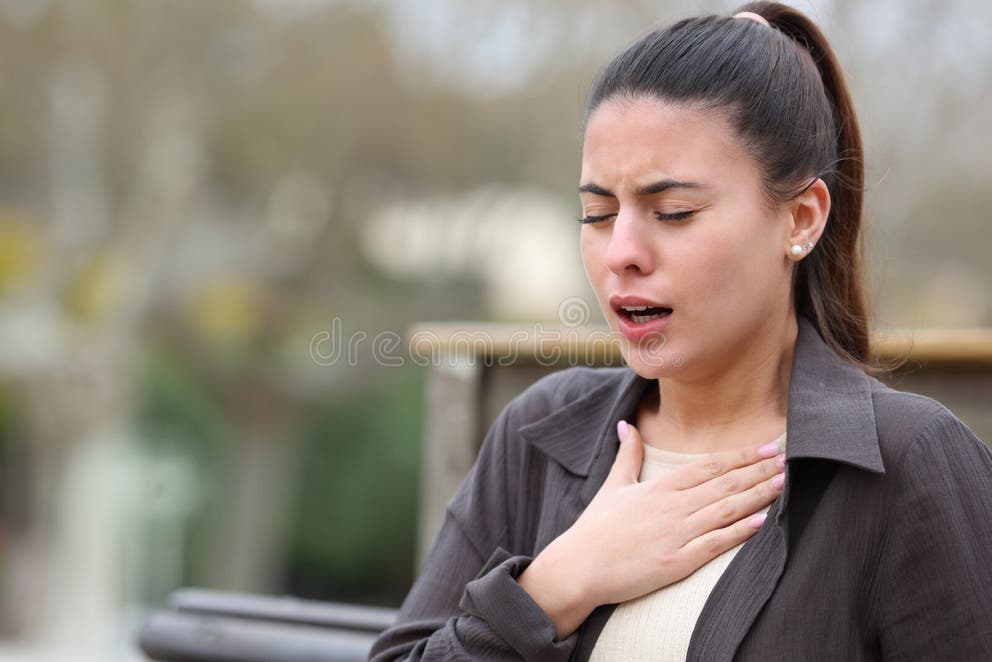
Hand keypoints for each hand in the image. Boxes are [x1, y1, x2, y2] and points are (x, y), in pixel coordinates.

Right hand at [517, 420, 784, 638]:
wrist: (579, 567)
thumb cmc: (595, 528)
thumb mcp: (612, 485)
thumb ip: (627, 455)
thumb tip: (625, 424)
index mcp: (659, 487)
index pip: (709, 466)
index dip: (740, 456)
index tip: (767, 447)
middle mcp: (672, 507)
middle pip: (724, 484)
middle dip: (758, 471)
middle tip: (787, 459)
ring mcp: (676, 534)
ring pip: (725, 510)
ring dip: (757, 495)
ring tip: (783, 484)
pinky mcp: (677, 562)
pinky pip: (715, 544)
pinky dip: (739, 532)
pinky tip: (761, 521)